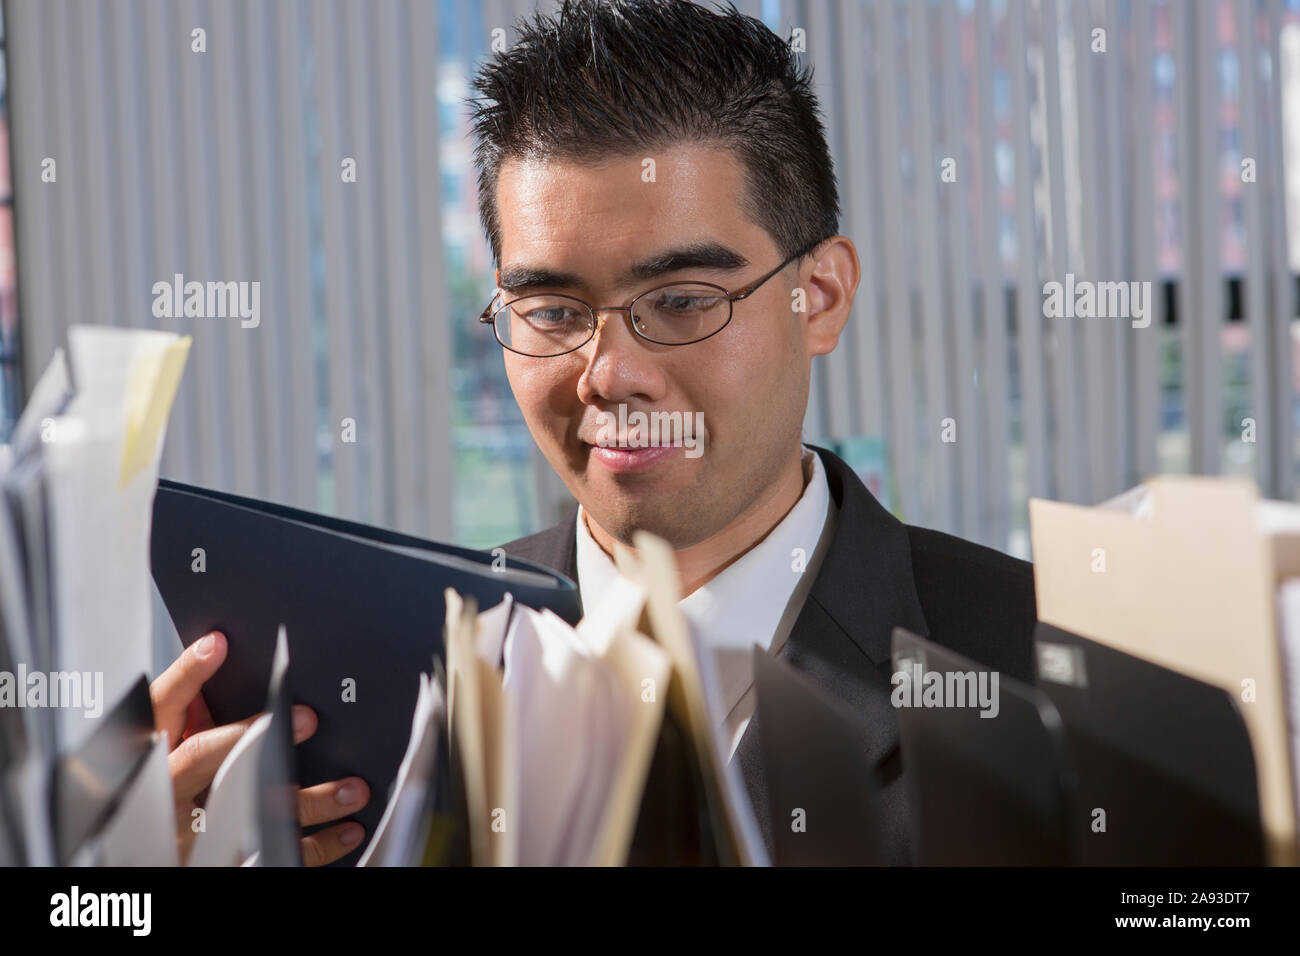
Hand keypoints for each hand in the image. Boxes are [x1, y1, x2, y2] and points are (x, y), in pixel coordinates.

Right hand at [149, 630, 370, 864]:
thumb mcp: (172, 756)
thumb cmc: (174, 797)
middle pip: (201, 759)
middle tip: (308, 719)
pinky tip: (349, 829)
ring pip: (246, 813)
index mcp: (152, 756)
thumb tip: (240, 661)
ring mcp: (187, 837)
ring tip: (352, 788)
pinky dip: (316, 847)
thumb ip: (199, 720)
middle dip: (252, 736)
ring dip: (308, 801)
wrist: (159, 859)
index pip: (160, 707)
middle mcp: (164, 795)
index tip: (217, 644)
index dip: (186, 675)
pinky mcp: (219, 864)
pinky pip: (272, 857)